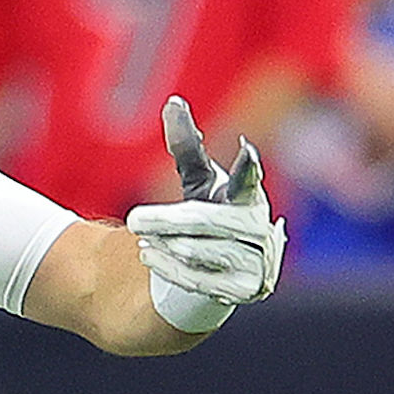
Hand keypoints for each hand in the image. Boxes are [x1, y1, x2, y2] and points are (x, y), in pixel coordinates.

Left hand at [123, 99, 284, 335]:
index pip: (249, 182)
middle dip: (169, 222)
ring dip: (168, 245)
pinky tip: (147, 256)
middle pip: (209, 222)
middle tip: (132, 220)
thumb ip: (188, 148)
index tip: (246, 152)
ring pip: (203, 251)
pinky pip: (202, 280)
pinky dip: (171, 268)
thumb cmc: (208, 218)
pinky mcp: (246, 290)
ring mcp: (258, 262)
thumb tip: (173, 103)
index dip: (248, 169)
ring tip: (142, 238)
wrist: (215, 273)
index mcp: (251, 198)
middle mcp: (261, 230)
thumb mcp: (197, 184)